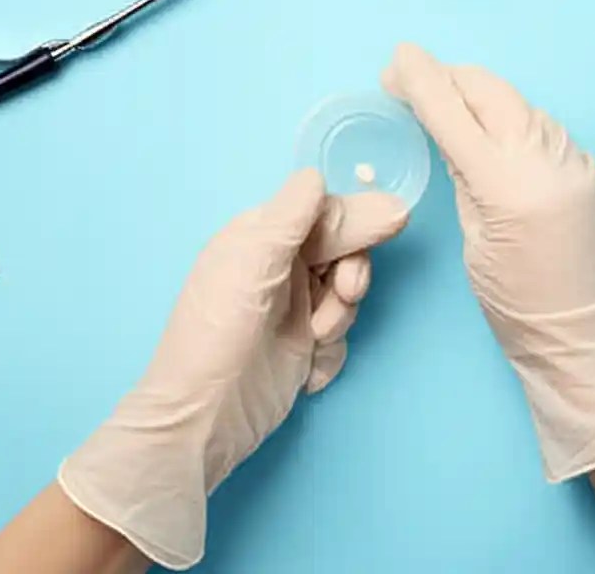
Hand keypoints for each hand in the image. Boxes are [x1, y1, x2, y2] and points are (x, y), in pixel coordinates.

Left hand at [59, 169, 406, 569]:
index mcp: (261, 237)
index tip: (389, 226)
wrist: (205, 418)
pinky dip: (331, 353)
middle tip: (342, 295)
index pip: (324, 212)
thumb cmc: (220, 332)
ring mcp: (293, 310)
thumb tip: (318, 176)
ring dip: (339, 318)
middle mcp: (279, 268)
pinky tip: (307, 369)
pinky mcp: (303, 349)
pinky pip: (341, 337)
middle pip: (345, 252)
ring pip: (347, 297)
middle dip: (349, 275)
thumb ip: (291, 216)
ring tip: (315, 337)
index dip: (355, 222)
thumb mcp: (254, 262)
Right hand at [382, 43, 594, 482]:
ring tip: (448, 105)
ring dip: (480, 96)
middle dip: (449, 78)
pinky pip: (542, 126)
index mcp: (506, 183)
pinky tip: (492, 133)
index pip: (453, 112)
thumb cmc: (511, 299)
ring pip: (517, 103)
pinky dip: (511, 120)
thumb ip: (463, 175)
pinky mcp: (587, 166)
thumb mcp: (472, 236)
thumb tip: (450, 131)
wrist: (575, 331)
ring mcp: (572, 158)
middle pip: (490, 90)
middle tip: (413, 81)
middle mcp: (544, 158)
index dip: (421, 80)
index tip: (398, 58)